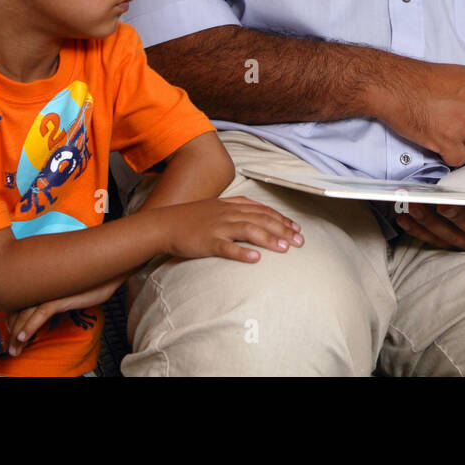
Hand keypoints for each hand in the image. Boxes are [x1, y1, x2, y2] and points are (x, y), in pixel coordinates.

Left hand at [6, 273, 125, 357]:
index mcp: (39, 283)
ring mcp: (48, 291)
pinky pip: (40, 314)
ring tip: (14, 350)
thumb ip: (53, 296)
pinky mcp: (60, 296)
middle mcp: (40, 286)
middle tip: (11, 348)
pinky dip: (29, 326)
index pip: (17, 302)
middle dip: (11, 332)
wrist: (108, 270)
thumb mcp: (67, 290)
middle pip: (17, 311)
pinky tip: (23, 337)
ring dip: (17, 335)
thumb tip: (46, 308)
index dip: (11, 320)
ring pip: (25, 315)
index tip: (11, 333)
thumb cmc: (89, 279)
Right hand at [158, 196, 303, 262]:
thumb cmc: (191, 218)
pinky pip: (227, 247)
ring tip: (285, 248)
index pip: (263, 211)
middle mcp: (228, 214)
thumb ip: (237, 208)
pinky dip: (242, 252)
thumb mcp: (217, 207)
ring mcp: (218, 227)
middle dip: (283, 230)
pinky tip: (256, 258)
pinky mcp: (208, 242)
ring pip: (249, 230)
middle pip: (261, 219)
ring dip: (269, 239)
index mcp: (231, 206)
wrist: (164, 224)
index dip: (282, 219)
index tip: (297, 229)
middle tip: (300, 242)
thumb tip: (257, 214)